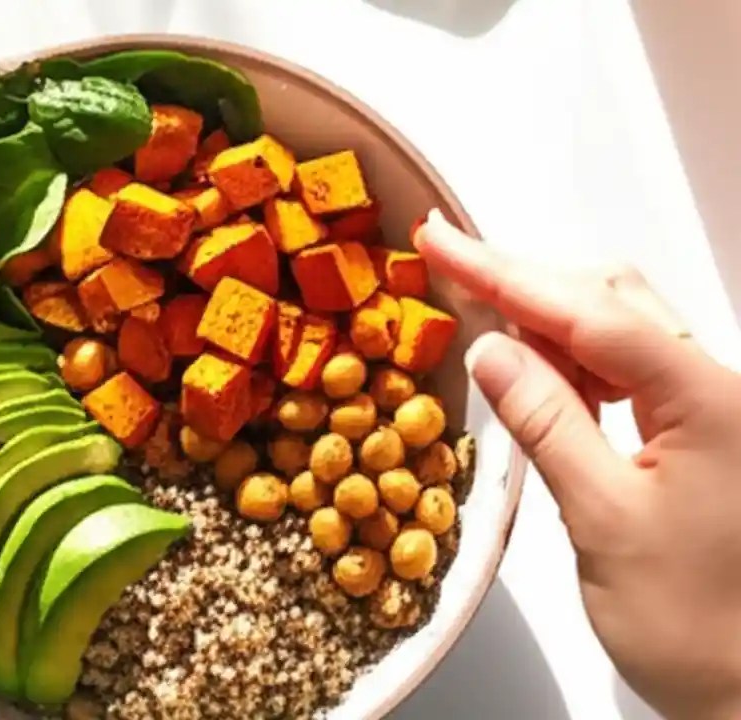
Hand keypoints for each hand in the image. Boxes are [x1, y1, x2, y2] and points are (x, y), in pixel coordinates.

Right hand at [417, 212, 740, 719]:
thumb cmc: (692, 623)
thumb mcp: (602, 520)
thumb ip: (547, 423)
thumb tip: (490, 349)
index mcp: (707, 398)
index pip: (589, 312)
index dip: (505, 271)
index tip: (441, 239)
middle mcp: (720, 387)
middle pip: (613, 299)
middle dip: (525, 279)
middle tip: (446, 262)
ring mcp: (714, 408)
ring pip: (621, 329)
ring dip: (547, 317)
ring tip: (475, 310)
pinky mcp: (702, 433)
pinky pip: (630, 371)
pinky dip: (574, 359)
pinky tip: (531, 365)